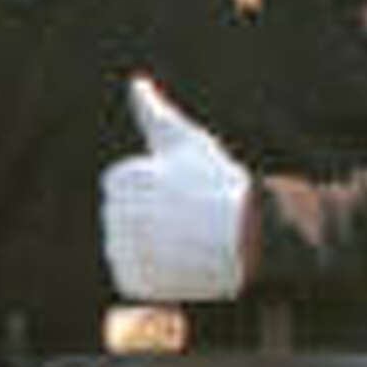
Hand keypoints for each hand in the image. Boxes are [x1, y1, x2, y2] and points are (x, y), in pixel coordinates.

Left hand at [101, 77, 251, 300]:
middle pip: (117, 218)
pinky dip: (149, 275)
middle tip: (182, 217)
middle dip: (146, 217)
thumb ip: (153, 113)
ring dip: (146, 247)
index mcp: (125, 178)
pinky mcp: (135, 283)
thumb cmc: (218, 183)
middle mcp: (121, 215)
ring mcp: (128, 251)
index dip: (148, 188)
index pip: (116, 186)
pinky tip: (175, 265)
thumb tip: (135, 83)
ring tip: (179, 240)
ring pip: (122, 248)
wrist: (249, 234)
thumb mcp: (186, 140)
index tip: (175, 191)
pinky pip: (129, 278)